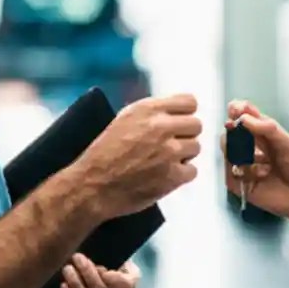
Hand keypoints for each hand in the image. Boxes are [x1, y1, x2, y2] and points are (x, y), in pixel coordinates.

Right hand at [76, 94, 201, 217]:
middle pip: (196, 125)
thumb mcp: (124, 120)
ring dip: (184, 155)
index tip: (179, 123)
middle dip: (186, 135)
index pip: (189, 102)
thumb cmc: (104, 153)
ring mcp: (169, 152)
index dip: (186, 114)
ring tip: (165, 161)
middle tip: (172, 145)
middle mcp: (161, 127)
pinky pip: (192, 170)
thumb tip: (177, 113)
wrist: (92, 186)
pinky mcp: (172, 176)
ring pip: (196, 147)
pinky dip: (181, 175)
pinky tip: (166, 175)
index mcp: (148, 110)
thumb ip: (152, 114)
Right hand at [222, 99, 288, 223]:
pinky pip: (232, 171)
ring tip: (264, 160)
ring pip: (227, 149)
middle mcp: (249, 147)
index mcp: (261, 133)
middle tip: (235, 127)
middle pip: (229, 131)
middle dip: (232, 129)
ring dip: (242, 151)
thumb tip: (243, 118)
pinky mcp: (238, 183)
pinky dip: (247, 170)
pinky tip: (264, 174)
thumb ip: (267, 129)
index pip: (242, 115)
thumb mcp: (287, 143)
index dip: (236, 109)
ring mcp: (243, 165)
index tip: (235, 108)